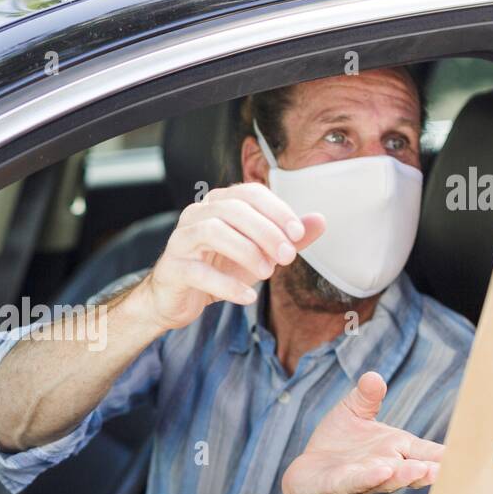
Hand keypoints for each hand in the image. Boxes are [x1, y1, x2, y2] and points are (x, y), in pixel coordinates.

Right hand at [133, 183, 324, 331]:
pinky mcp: (172, 268)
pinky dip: (227, 285)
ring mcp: (181, 240)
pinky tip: (247, 297)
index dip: (277, 210)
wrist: (176, 300)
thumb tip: (320, 220)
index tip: (298, 234)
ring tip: (267, 273)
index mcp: (218, 204)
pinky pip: (199, 272)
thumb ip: (286, 238)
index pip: (250, 193)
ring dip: (246, 251)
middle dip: (266, 231)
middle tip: (287, 257)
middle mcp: (196, 214)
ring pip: (212, 231)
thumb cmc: (217, 270)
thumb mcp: (258, 254)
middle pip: (233, 209)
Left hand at [281, 371, 442, 493]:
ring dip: (404, 476)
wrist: (308, 473)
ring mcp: (362, 478)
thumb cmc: (338, 444)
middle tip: (446, 468)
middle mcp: (385, 466)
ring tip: (419, 470)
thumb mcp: (353, 413)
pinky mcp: (336, 484)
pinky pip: (354, 481)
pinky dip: (367, 478)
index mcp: (396, 449)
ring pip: (388, 479)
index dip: (447, 456)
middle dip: (430, 470)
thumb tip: (374, 376)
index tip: (474, 457)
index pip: (428, 453)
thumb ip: (367, 397)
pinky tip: (379, 471)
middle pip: (413, 469)